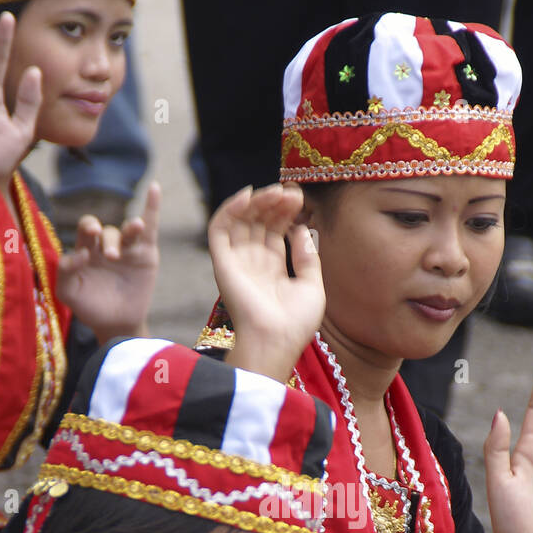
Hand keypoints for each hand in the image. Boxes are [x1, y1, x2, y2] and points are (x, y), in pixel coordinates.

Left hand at [56, 181, 160, 339]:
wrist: (116, 325)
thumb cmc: (90, 308)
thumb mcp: (68, 293)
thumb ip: (64, 271)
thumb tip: (81, 253)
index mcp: (86, 249)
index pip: (86, 229)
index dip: (86, 233)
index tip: (87, 256)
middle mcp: (105, 244)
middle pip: (106, 229)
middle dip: (106, 238)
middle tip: (111, 256)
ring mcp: (127, 248)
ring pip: (127, 230)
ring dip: (129, 230)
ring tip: (132, 235)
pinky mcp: (146, 253)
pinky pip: (151, 226)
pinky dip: (152, 206)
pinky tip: (154, 187)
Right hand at [208, 184, 324, 376]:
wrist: (275, 340)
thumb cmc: (295, 323)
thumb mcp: (312, 287)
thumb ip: (307, 258)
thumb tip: (301, 230)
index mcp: (272, 270)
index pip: (274, 231)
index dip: (285, 212)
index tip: (299, 198)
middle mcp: (252, 263)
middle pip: (258, 223)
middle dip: (274, 204)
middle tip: (291, 193)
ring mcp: (236, 262)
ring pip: (240, 221)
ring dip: (257, 202)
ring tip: (275, 192)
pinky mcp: (222, 262)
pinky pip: (219, 229)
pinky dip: (229, 209)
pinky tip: (248, 196)